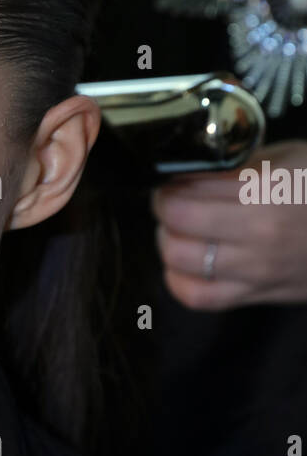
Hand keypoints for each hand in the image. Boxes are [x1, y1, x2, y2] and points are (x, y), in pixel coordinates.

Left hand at [149, 139, 306, 308]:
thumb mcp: (291, 158)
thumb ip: (239, 164)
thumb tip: (194, 169)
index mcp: (266, 193)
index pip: (189, 190)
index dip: (170, 182)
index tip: (173, 177)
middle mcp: (258, 236)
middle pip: (177, 224)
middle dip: (164, 206)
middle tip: (170, 198)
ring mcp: (257, 271)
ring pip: (179, 262)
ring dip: (167, 241)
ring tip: (175, 228)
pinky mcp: (259, 295)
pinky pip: (200, 298)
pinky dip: (179, 280)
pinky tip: (182, 264)